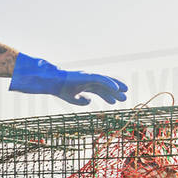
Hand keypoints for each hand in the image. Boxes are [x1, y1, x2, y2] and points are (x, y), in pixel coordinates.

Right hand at [9, 53, 127, 105]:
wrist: (53, 82)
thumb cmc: (60, 89)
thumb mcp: (72, 98)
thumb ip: (80, 101)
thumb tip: (90, 101)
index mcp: (85, 85)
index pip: (99, 90)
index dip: (107, 96)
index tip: (114, 102)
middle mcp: (89, 80)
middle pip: (105, 86)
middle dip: (114, 92)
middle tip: (124, 98)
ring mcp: (89, 76)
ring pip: (106, 82)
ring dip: (115, 87)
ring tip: (124, 93)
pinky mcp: (88, 75)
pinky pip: (102, 79)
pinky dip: (109, 83)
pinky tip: (116, 88)